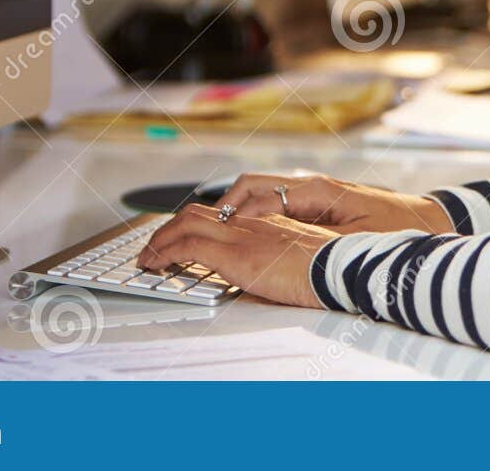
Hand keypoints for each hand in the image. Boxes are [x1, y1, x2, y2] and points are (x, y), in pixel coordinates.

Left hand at [136, 204, 334, 307]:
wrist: (342, 268)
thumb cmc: (332, 269)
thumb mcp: (304, 261)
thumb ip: (283, 261)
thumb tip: (274, 276)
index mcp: (268, 224)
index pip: (221, 217)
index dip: (195, 225)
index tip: (182, 239)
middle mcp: (251, 223)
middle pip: (198, 214)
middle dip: (170, 229)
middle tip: (155, 248)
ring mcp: (242, 236)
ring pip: (186, 225)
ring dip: (160, 241)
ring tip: (147, 258)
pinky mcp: (235, 254)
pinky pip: (187, 246)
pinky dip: (164, 253)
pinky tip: (154, 265)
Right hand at [212, 172, 453, 234]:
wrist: (432, 221)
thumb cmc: (402, 230)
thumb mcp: (360, 241)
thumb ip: (320, 241)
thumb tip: (282, 242)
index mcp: (319, 190)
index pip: (261, 197)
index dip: (233, 218)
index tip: (210, 234)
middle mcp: (312, 186)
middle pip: (251, 188)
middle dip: (220, 209)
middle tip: (191, 231)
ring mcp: (313, 193)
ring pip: (259, 194)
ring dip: (232, 211)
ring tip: (206, 234)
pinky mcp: (319, 205)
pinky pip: (273, 204)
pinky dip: (250, 216)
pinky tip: (240, 236)